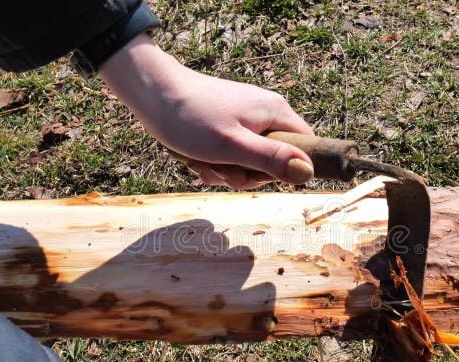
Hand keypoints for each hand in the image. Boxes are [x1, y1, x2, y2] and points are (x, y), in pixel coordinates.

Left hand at [99, 33, 314, 188]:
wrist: (151, 91)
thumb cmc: (189, 117)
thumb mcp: (233, 146)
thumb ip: (271, 160)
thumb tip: (308, 173)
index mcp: (276, 112)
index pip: (305, 148)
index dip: (285, 169)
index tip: (256, 171)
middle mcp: (266, 113)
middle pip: (274, 161)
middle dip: (246, 173)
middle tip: (222, 166)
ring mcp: (245, 119)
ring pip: (248, 162)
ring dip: (225, 170)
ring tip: (204, 161)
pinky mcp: (226, 125)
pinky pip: (231, 155)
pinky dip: (214, 163)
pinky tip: (197, 158)